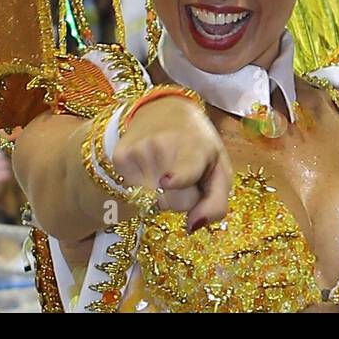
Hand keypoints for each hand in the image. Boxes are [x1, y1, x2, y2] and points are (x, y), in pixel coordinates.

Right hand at [113, 96, 232, 231]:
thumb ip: (216, 204)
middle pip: (173, 203)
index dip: (178, 177)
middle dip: (182, 197)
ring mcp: (137, 151)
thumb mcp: (219, 169)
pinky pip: (134, 196)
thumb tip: (191, 227)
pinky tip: (150, 168)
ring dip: (162, 194)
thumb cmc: (198, 146)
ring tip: (167, 167)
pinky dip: (144, 189)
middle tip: (184, 172)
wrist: (163, 111)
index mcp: (195, 146)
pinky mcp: (119, 158)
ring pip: (153, 203)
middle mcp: (162, 145)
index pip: (182, 171)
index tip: (167, 180)